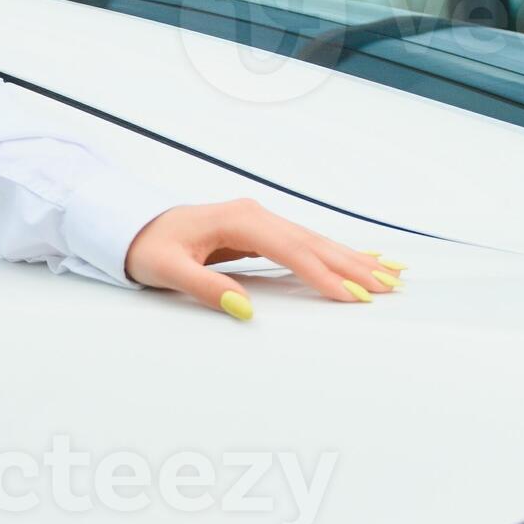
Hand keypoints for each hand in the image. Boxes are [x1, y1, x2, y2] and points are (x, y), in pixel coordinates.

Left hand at [121, 198, 405, 320]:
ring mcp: (260, 221)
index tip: (350, 295)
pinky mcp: (261, 232)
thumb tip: (242, 308)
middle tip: (388, 287)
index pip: (290, 250)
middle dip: (352, 265)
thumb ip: (204, 287)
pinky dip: (335, 254)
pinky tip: (359, 261)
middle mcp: (255, 215)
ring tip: (390, 276)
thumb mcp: (166, 270)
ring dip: (352, 260)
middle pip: (312, 242)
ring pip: (314, 241)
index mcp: (238, 220)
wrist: (133, 226)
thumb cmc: (147, 246)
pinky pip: (306, 244)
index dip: (321, 274)